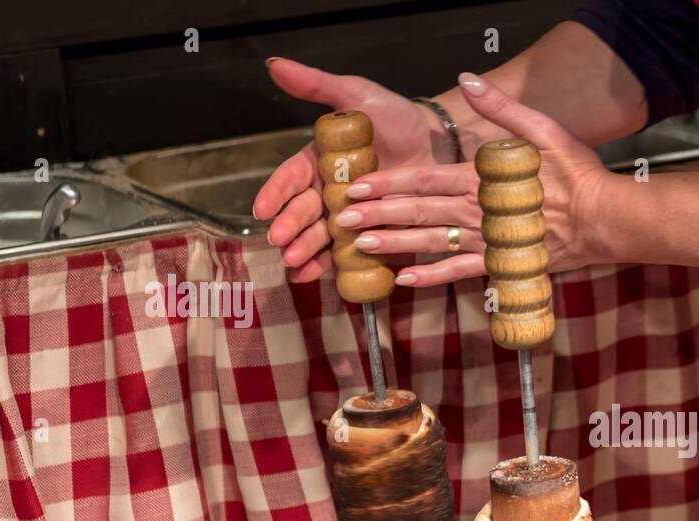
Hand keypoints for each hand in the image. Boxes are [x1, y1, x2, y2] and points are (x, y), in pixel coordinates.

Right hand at [252, 58, 442, 281]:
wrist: (435, 141)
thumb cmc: (393, 116)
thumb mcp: (355, 94)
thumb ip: (317, 85)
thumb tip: (275, 65)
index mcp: (318, 160)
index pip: (291, 177)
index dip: (276, 193)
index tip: (262, 210)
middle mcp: (329, 191)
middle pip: (304, 212)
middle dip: (291, 228)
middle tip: (280, 242)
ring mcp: (350, 215)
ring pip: (322, 236)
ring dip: (307, 251)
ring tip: (296, 265)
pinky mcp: (373, 233)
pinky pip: (352, 251)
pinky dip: (336, 266)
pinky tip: (321, 277)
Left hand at [341, 72, 611, 289]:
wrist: (605, 220)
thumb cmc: (577, 175)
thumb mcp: (543, 129)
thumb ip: (501, 107)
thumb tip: (467, 79)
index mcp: (482, 177)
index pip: (425, 178)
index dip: (388, 182)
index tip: (356, 185)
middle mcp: (478, 210)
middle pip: (419, 211)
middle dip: (377, 214)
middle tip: (341, 218)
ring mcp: (487, 240)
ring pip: (431, 242)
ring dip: (395, 244)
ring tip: (361, 246)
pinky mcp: (499, 262)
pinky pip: (460, 271)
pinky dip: (432, 276)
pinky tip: (404, 279)